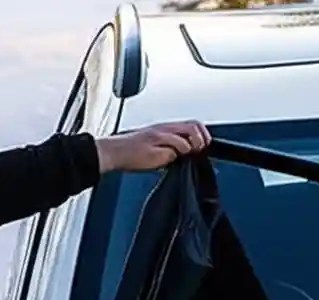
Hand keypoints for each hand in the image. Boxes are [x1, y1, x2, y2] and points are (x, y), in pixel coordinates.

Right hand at [94, 120, 210, 172]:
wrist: (114, 152)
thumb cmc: (133, 153)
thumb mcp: (159, 151)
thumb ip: (173, 150)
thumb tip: (189, 156)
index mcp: (167, 129)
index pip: (193, 126)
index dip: (203, 135)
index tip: (203, 148)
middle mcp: (165, 128)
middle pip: (194, 125)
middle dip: (202, 138)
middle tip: (199, 150)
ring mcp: (161, 132)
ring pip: (189, 130)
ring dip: (194, 143)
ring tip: (190, 152)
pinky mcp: (155, 139)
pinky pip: (176, 143)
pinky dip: (181, 150)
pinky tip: (175, 156)